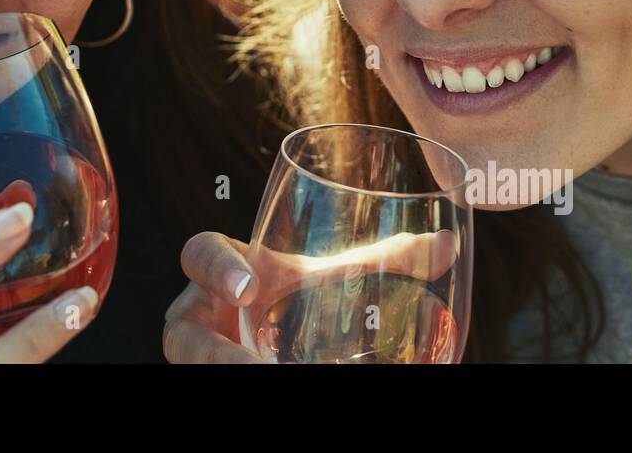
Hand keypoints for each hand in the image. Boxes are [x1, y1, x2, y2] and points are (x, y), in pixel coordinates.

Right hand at [163, 229, 457, 363]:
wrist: (279, 338)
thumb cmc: (301, 296)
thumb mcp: (334, 279)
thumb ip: (384, 259)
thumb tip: (449, 244)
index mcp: (225, 271)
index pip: (200, 254)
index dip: (215, 267)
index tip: (250, 287)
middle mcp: (200, 318)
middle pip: (181, 336)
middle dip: (210, 353)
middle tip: (253, 366)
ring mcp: (202, 357)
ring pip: (196, 370)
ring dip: (226, 376)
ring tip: (268, 381)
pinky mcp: (212, 378)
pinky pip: (211, 386)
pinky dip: (240, 386)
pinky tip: (276, 387)